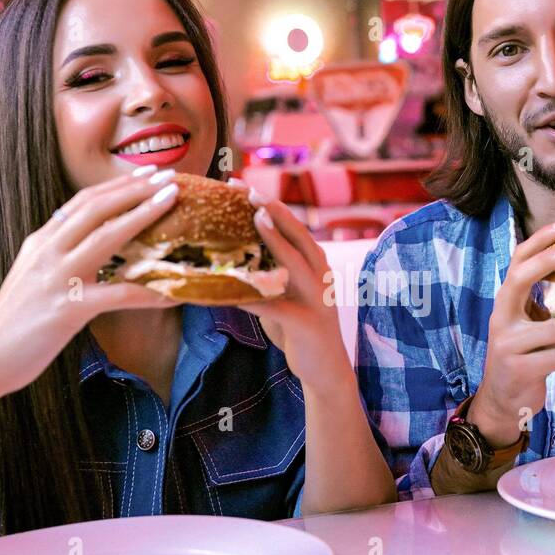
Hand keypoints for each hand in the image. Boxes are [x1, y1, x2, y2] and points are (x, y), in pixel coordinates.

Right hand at [0, 167, 181, 394]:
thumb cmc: (15, 323)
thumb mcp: (34, 276)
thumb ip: (58, 257)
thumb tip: (92, 246)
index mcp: (41, 241)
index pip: (82, 202)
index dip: (117, 185)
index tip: (147, 173)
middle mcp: (47, 251)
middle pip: (96, 207)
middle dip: (135, 188)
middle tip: (169, 177)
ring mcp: (57, 277)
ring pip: (107, 236)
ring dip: (143, 214)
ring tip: (172, 200)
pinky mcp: (68, 308)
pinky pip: (119, 294)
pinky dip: (149, 293)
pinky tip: (174, 294)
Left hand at [229, 184, 350, 390]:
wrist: (325, 369)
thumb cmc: (296, 328)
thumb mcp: (284, 294)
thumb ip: (268, 273)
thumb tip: (228, 254)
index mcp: (314, 265)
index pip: (291, 226)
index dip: (268, 203)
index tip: (240, 185)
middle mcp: (320, 275)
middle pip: (297, 235)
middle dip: (274, 209)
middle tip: (247, 190)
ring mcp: (317, 299)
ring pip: (295, 262)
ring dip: (276, 240)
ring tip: (255, 220)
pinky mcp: (308, 324)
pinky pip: (279, 308)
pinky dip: (256, 299)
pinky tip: (234, 293)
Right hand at [473, 219, 554, 447]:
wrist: (502, 399)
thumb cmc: (523, 355)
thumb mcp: (528, 324)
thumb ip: (546, 302)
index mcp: (505, 303)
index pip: (517, 263)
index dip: (539, 241)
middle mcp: (502, 318)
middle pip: (519, 279)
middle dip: (548, 261)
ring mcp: (509, 345)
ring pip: (552, 326)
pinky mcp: (523, 369)